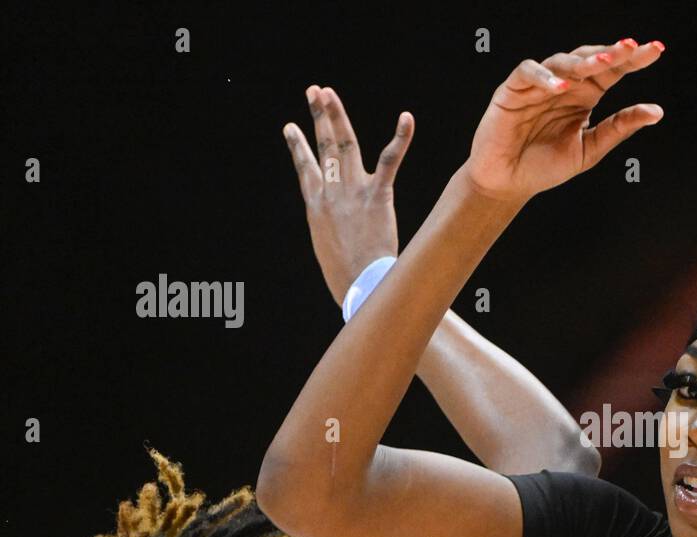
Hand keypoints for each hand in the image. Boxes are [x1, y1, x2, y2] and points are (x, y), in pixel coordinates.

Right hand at [283, 86, 413, 304]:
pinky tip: (406, 117)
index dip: (298, 146)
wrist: (360, 286)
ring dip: (337, 115)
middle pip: (324, 146)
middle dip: (318, 116)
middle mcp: (331, 193)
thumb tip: (334, 236)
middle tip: (314, 91)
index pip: (305, 168)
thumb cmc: (347, 278)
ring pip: (345, 144)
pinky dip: (400, 138)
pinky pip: (390, 161)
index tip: (290, 128)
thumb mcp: (329, 251)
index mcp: (316, 206)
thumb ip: (331, 233)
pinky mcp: (377, 195)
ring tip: (329, 93)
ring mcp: (353, 192)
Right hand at [465, 37, 663, 202]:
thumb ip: (619, 128)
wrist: (509, 184)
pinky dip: (544, 77)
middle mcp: (564, 85)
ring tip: (602, 63)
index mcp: (585, 95)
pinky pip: (527, 74)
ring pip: (561, 62)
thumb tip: (656, 112)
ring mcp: (538, 85)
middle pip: (590, 60)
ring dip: (582, 61)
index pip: (612, 71)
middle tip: (631, 47)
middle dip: (611, 52)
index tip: (657, 49)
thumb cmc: (545, 166)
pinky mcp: (511, 91)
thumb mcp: (590, 149)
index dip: (633, 59)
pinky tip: (562, 87)